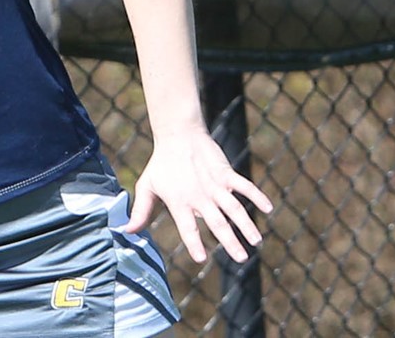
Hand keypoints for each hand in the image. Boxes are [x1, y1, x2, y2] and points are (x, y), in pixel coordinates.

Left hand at [125, 127, 273, 263]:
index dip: (194, 242)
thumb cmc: (161, 164)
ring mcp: (214, 184)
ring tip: (256, 241)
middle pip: (216, 222)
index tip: (201, 258)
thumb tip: (126, 231)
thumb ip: (140, 211)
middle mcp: (199, 196)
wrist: (178, 134)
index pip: (187, 226)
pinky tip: (268, 208)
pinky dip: (256, 195)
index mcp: (179, 202)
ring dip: (246, 224)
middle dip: (230, 241)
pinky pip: (244, 185)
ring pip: (233, 207)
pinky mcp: (226, 172)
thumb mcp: (147, 186)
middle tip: (241, 259)